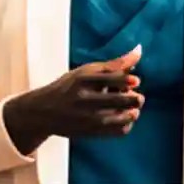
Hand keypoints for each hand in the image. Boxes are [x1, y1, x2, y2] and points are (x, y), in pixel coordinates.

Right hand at [3, 45, 144, 154]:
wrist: (44, 111)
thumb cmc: (70, 86)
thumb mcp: (87, 71)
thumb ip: (115, 64)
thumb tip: (139, 50)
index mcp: (83, 78)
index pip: (112, 78)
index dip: (128, 80)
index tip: (136, 81)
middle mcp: (84, 98)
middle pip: (120, 99)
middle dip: (134, 98)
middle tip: (136, 96)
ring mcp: (87, 117)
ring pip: (121, 117)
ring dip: (133, 112)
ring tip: (131, 108)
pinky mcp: (90, 132)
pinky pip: (118, 131)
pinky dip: (126, 124)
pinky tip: (122, 118)